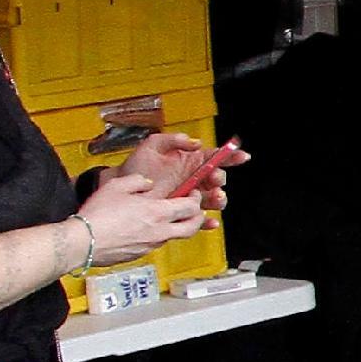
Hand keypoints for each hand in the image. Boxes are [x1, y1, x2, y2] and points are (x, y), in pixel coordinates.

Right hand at [76, 181, 208, 257]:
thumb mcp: (117, 186)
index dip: (196, 199)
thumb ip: (138, 181)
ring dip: (177, 228)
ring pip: (174, 237)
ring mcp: (150, 246)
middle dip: (198, 218)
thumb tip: (147, 184)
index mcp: (157, 213)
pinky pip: (156, 245)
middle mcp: (159, 232)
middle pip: (192, 227)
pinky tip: (146, 230)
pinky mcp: (140, 255)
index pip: (191, 207)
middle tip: (194, 211)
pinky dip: (158, 236)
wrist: (82, 242)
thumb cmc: (97, 216)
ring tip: (169, 219)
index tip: (194, 194)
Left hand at [113, 131, 242, 212]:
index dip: (230, 156)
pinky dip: (208, 221)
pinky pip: (199, 218)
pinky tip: (210, 220)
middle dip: (219, 179)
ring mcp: (188, 196)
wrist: (120, 187)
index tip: (240, 156)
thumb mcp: (152, 145)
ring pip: (213, 199)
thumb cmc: (135, 166)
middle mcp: (193, 179)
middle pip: (217, 180)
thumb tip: (195, 142)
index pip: (215, 158)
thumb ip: (174, 139)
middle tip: (214, 179)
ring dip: (218, 199)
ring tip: (214, 198)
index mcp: (190, 161)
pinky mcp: (181, 211)